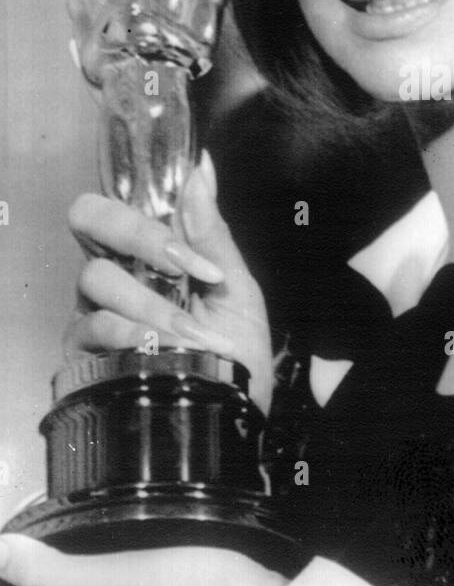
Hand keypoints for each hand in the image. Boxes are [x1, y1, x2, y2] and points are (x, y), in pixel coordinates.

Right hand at [66, 151, 272, 412]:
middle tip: (181, 269)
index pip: (122, 201)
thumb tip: (202, 169)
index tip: (197, 253)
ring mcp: (95, 311)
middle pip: (89, 217)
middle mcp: (117, 273)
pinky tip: (165, 350)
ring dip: (153, 303)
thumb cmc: (238, 354)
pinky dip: (135, 335)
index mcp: (152, 252)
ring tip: (192, 334)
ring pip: (96, 276)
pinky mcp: (84, 354)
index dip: (149, 208)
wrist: (234, 416)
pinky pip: (93, 326)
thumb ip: (214, 234)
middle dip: (137, 235)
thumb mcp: (238, 291)